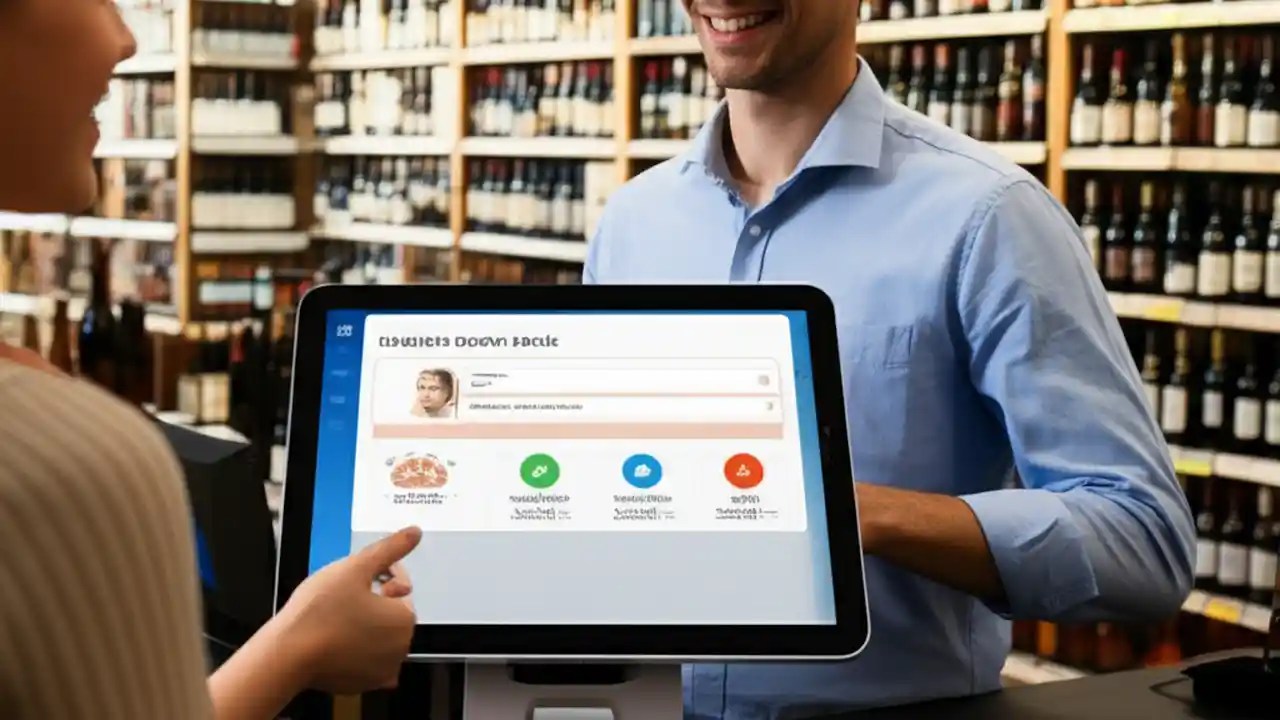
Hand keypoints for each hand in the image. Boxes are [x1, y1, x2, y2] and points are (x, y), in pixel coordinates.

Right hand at [276, 526, 422, 693]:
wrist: (288, 655)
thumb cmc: (319, 612)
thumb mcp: (355, 567)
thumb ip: (389, 549)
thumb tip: (414, 533)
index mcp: (404, 619)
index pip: (402, 587)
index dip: (384, 573)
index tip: (366, 571)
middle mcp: (401, 647)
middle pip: (392, 614)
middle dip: (376, 600)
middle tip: (348, 592)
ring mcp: (382, 669)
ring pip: (379, 636)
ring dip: (366, 623)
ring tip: (339, 613)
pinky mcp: (363, 684)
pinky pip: (366, 660)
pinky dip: (356, 648)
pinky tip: (337, 636)